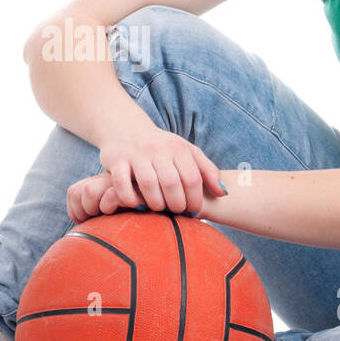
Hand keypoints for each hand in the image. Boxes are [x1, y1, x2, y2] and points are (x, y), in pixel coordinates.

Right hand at [66, 125, 227, 221]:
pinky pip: (121, 183)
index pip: (192, 178)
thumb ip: (207, 171)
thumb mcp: (187, 153)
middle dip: (176, 204)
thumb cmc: (162, 148)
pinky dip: (129, 198)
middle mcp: (157, 149)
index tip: (193, 211)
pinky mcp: (116, 160)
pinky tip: (136, 204)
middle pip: (171, 183)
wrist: (126, 128)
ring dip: (156, 203)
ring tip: (159, 209)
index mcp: (178, 148)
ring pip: (148, 184)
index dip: (195, 199)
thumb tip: (223, 193)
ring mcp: (136, 154)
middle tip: (176, 212)